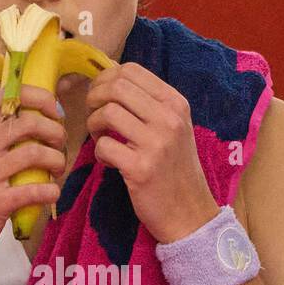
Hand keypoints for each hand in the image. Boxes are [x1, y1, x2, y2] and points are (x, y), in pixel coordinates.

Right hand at [0, 84, 65, 270]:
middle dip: (55, 132)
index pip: (8, 95)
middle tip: (60, 145)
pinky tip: (51, 194)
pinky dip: (51, 191)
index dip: (40, 98)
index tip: (54, 113)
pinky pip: (35, 190)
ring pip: (36, 153)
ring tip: (57, 169)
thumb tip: (31, 118)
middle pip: (29, 121)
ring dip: (57, 161)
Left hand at [79, 63, 219, 243]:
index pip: (131, 70)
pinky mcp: (140, 169)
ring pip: (107, 113)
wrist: (190, 214)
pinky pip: (103, 146)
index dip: (105, 78)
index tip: (100, 96)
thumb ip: (149, 104)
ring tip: (102, 140)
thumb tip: (111, 77)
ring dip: (93, 125)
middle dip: (94, 99)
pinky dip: (99, 153)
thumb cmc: (175, 170)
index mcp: (176, 104)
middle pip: (116, 87)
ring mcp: (156, 143)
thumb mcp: (174, 129)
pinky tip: (110, 162)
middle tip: (94, 117)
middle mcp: (169, 119)